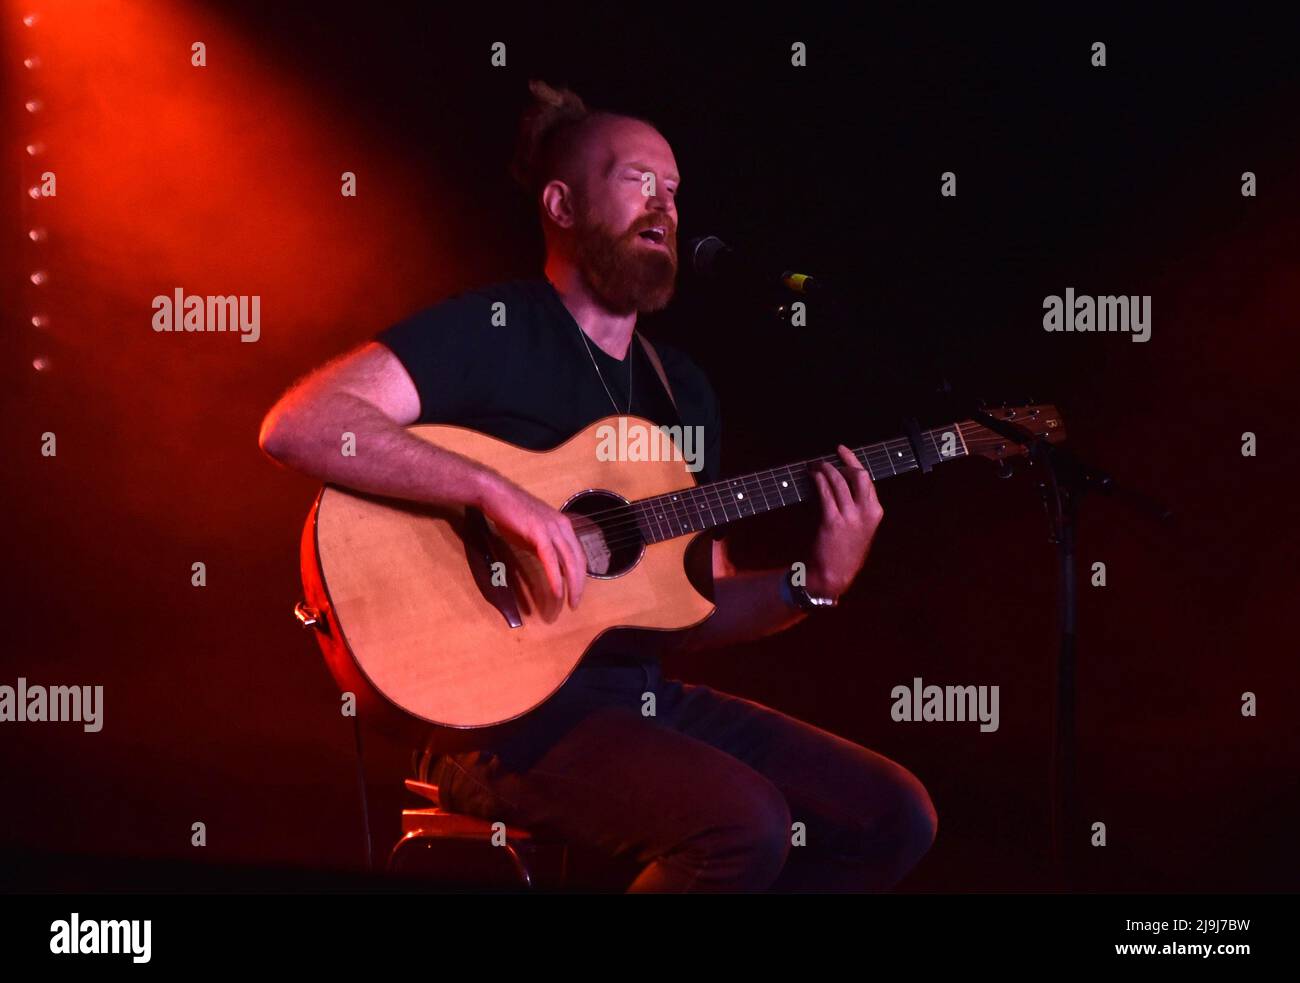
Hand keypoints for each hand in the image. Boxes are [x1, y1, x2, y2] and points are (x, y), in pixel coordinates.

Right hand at [478, 474, 585, 608]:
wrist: (495, 495)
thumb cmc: (511, 513)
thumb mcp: (533, 533)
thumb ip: (546, 549)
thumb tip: (554, 568)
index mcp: (564, 526)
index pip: (578, 555)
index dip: (579, 576)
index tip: (576, 592)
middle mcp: (563, 526)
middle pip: (578, 561)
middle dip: (579, 585)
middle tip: (575, 604)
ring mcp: (552, 529)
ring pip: (569, 562)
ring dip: (571, 586)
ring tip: (569, 603)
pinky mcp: (539, 533)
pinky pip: (551, 560)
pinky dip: (555, 578)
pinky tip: (557, 592)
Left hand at [807, 444, 883, 598]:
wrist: (833, 575)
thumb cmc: (844, 553)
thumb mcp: (861, 529)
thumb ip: (858, 507)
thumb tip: (841, 482)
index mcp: (875, 513)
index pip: (867, 480)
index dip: (854, 462)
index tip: (843, 452)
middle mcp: (866, 513)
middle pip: (858, 475)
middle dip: (842, 461)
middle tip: (827, 457)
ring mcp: (850, 517)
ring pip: (839, 481)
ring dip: (825, 469)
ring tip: (815, 466)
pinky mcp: (832, 521)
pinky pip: (825, 492)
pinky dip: (818, 480)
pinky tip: (812, 477)